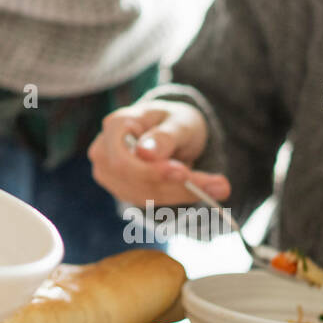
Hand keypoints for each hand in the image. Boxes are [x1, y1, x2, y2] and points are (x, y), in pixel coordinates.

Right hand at [87, 99, 228, 206]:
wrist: (172, 131)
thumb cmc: (174, 121)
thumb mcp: (179, 121)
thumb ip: (165, 136)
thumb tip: (145, 154)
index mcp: (115, 125)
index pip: (121, 159)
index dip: (149, 171)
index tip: (183, 174)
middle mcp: (104, 150)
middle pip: (132, 180)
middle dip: (173, 185)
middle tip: (218, 185)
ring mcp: (109, 172)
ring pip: (141, 195)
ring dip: (179, 194)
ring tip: (216, 185)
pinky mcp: (122, 188)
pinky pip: (147, 201)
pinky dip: (176, 197)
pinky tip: (197, 189)